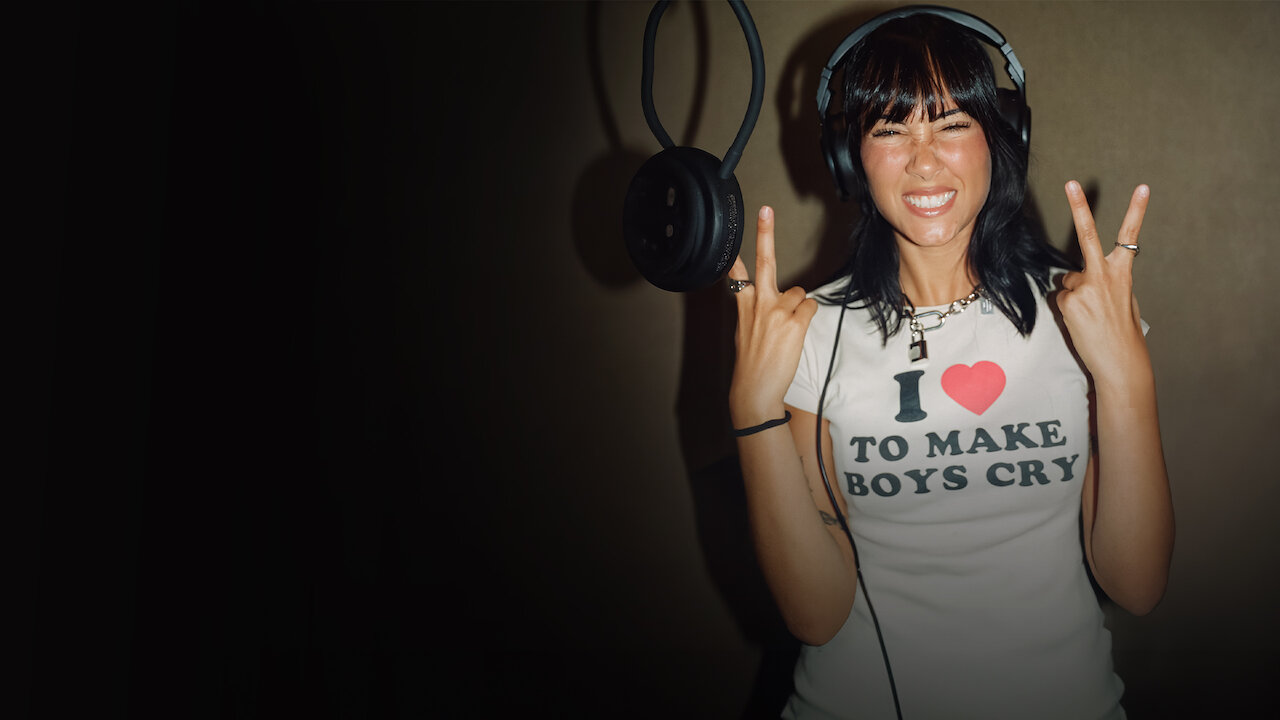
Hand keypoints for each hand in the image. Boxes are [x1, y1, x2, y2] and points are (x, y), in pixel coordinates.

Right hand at [728, 206, 817, 426]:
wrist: (754, 388)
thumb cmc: (751, 364)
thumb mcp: (742, 332)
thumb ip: (749, 309)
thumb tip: (755, 297)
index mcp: (744, 305)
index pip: (737, 273)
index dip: (736, 254)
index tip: (734, 235)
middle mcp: (759, 303)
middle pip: (765, 261)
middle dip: (765, 232)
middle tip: (766, 209)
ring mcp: (777, 311)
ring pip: (800, 293)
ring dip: (799, 306)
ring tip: (788, 329)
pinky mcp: (794, 322)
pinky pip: (810, 306)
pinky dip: (808, 315)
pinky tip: (797, 331)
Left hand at [1056, 181, 1151, 385]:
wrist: (1120, 361)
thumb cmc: (1123, 332)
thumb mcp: (1122, 300)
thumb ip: (1104, 281)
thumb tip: (1080, 278)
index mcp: (1122, 272)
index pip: (1129, 236)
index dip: (1137, 210)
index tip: (1143, 188)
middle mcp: (1103, 275)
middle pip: (1088, 234)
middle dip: (1079, 207)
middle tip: (1070, 183)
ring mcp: (1085, 288)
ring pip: (1069, 282)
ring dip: (1075, 296)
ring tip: (1091, 318)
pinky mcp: (1069, 302)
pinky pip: (1062, 299)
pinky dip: (1068, 310)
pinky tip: (1082, 323)